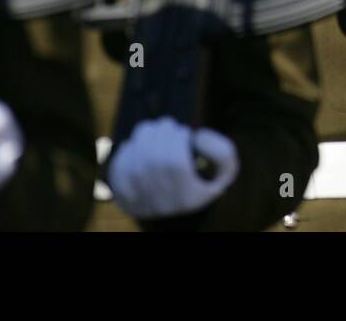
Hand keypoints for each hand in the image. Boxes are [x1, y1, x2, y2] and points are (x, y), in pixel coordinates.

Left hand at [108, 118, 238, 219]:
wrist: (169, 217)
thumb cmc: (196, 189)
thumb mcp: (220, 177)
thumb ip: (224, 156)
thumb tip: (200, 135)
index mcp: (183, 196)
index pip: (174, 160)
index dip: (180, 138)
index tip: (186, 133)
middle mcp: (157, 198)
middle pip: (154, 154)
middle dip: (164, 130)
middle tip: (171, 127)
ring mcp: (136, 196)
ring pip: (136, 151)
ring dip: (148, 132)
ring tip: (158, 132)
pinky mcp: (120, 190)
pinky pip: (121, 157)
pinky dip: (131, 144)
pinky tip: (143, 145)